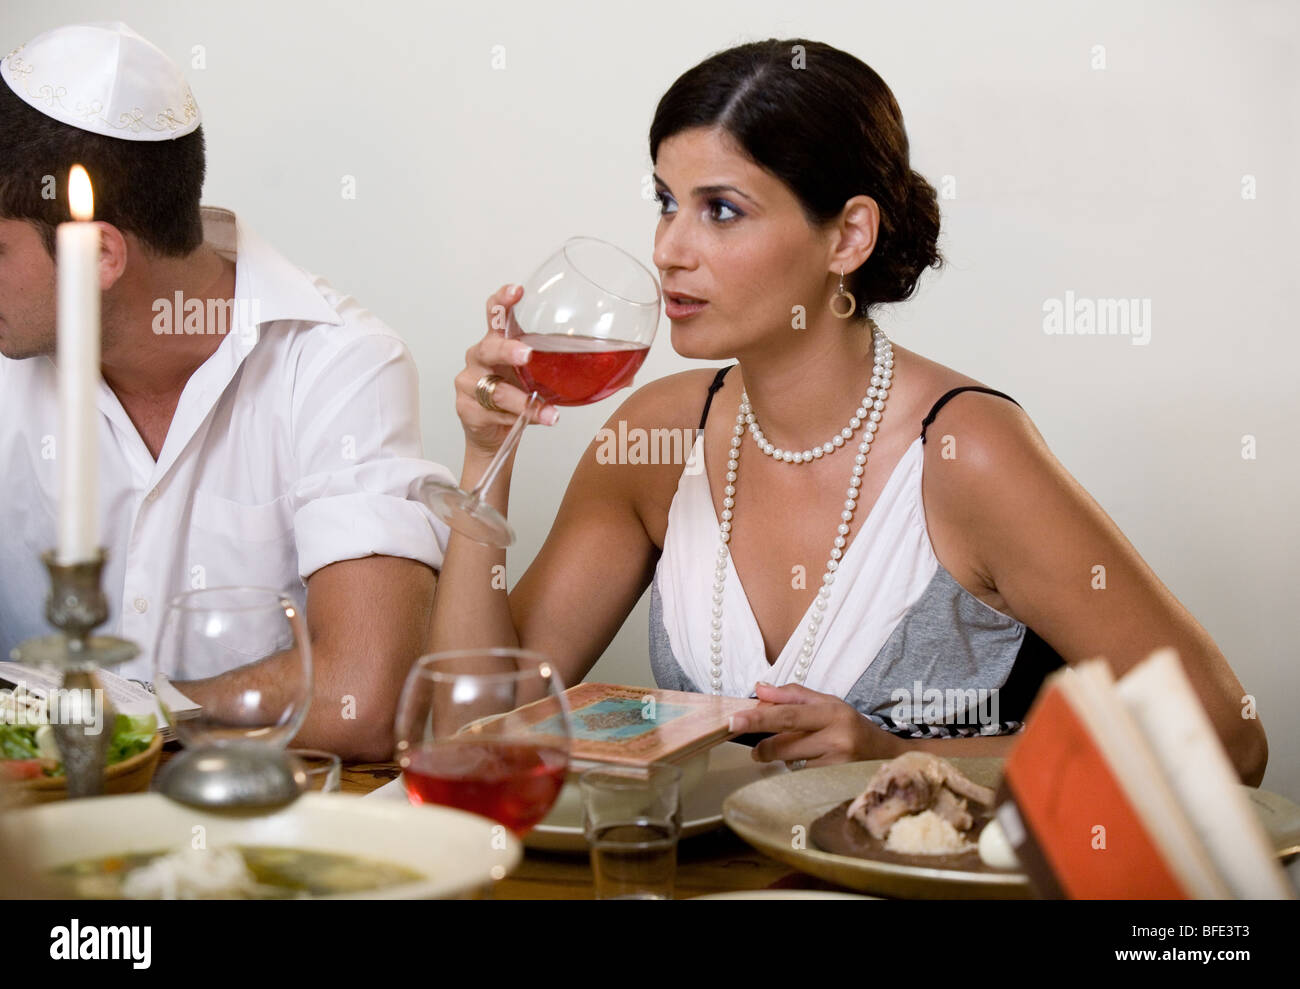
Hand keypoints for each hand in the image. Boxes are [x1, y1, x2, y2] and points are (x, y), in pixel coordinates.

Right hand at [454, 284, 559, 459]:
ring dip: (523, 401)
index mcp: (498, 341)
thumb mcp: (544, 378)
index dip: (502, 300)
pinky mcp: (468, 409)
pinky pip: (494, 413)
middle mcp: (480, 357)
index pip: (495, 313)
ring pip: (496, 389)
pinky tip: (535, 420)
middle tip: (527, 355)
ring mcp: (471, 383)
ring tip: (548, 411)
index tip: (517, 291)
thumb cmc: (518, 396)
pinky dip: (519, 418)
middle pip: (489, 347)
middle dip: (508, 350)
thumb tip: (628, 377)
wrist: (495, 433)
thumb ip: (576, 372)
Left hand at [729, 682, 902, 767]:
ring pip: (791, 763)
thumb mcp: (827, 703)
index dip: (758, 718)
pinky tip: (811, 767)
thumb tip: (759, 689)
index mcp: (832, 711)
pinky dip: (798, 772)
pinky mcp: (837, 783)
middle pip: (784, 743)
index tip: (733, 721)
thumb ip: (792, 695)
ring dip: (783, 760)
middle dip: (763, 747)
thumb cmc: (852, 727)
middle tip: (757, 750)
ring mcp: (838, 764)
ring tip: (792, 755)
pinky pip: (803, 778)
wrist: (889, 758)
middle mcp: (837, 737)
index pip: (787, 714)